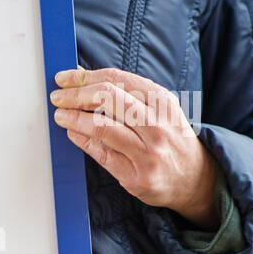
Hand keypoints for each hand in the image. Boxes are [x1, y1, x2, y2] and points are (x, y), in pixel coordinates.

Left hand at [51, 68, 218, 229]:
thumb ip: (124, 93)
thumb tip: (80, 75)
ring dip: (73, 118)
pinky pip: (101, 153)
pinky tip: (72, 133)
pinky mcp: (136, 176)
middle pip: (108, 98)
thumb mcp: (158, 109)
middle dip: (75, 95)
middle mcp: (157, 125)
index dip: (85, 77)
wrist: (195, 178)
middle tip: (57, 97)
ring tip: (60, 115)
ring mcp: (147, 152)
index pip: (117, 80)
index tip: (64, 78)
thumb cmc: (169, 137)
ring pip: (101, 127)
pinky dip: (81, 140)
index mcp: (162, 102)